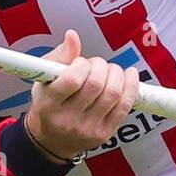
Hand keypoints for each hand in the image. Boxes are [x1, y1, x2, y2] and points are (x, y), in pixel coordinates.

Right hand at [26, 29, 139, 162]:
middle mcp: (68, 120)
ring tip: (110, 70)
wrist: (53, 140)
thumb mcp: (44, 79)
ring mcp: (88, 129)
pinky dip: (131, 86)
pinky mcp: (105, 133)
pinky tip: (129, 75)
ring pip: (113, 93)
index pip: (72, 80)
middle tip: (97, 65)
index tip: (81, 63)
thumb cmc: (48, 104)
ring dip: (116, 74)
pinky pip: (125, 106)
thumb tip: (73, 36)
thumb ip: (59, 56)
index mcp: (48, 105)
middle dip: (101, 66)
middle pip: (96, 85)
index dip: (82, 65)